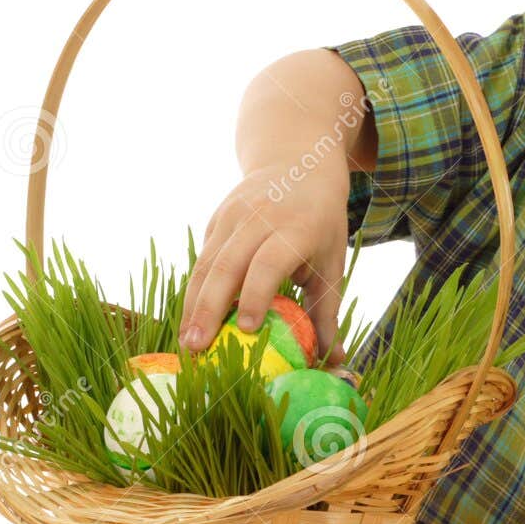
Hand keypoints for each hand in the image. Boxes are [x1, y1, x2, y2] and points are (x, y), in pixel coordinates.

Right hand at [178, 158, 349, 360]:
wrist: (297, 162)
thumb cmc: (321, 223)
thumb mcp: (332, 261)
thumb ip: (328, 312)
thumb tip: (337, 362)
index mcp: (295, 229)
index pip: (268, 264)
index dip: (256, 296)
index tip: (247, 329)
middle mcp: (259, 219)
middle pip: (226, 266)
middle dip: (209, 310)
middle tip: (198, 349)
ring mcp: (232, 216)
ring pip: (206, 264)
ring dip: (193, 304)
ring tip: (187, 342)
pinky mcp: (216, 219)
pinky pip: (202, 258)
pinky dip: (195, 290)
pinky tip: (192, 320)